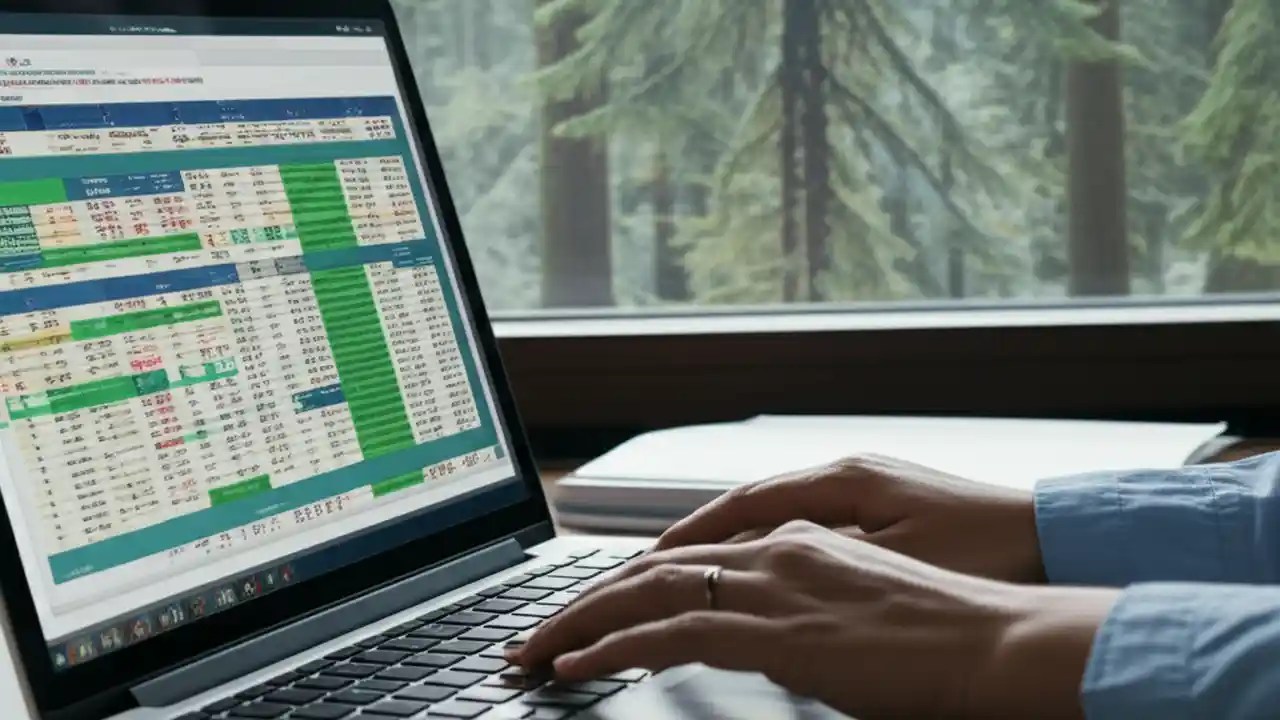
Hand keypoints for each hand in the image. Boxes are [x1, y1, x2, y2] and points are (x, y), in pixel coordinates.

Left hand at [511, 522, 1115, 718]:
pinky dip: (610, 648)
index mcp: (796, 542)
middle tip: (537, 629)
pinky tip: (575, 665)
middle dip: (586, 599)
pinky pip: (666, 634)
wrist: (994, 640)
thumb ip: (804, 620)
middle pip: (653, 567)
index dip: (632, 583)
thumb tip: (774, 645)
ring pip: (644, 593)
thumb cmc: (944, 635)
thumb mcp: (861, 617)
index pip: (690, 558)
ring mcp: (769, 584)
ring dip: (579, 621)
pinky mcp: (771, 628)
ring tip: (534, 649)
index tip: (592, 607)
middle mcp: (773, 551)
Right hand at [657, 454, 1045, 582]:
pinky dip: (773, 544)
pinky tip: (761, 569)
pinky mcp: (887, 506)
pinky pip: (809, 523)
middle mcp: (849, 475)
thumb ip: (825, 568)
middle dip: (700, 536)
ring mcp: (867, 488)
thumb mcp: (897, 566)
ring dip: (733, 540)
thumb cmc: (987, 551)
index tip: (652, 557)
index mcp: (846, 481)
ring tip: (690, 571)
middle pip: (752, 503)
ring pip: (777, 512)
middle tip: (650, 566)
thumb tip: (762, 578)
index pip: (746, 503)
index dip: (693, 533)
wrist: (1056, 541)